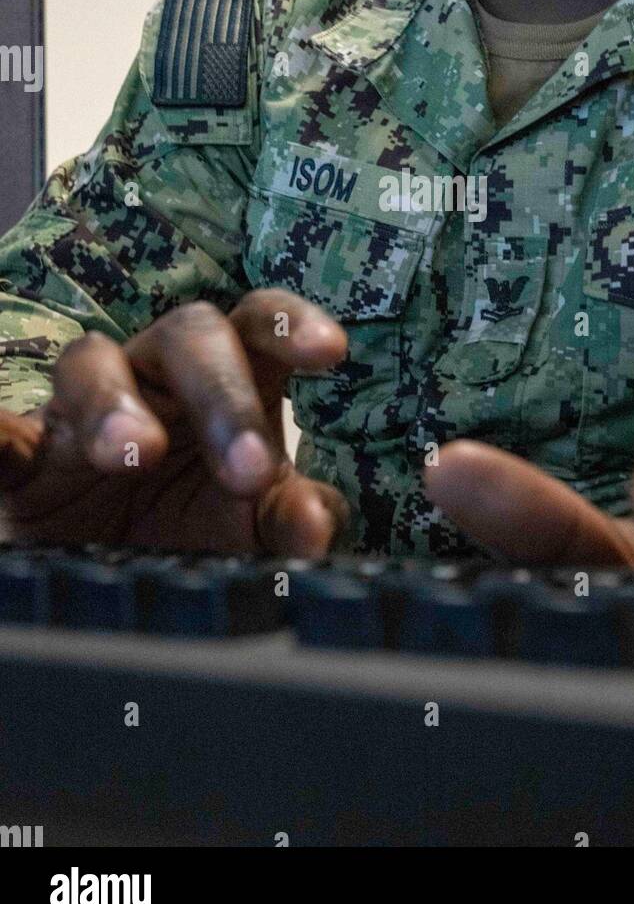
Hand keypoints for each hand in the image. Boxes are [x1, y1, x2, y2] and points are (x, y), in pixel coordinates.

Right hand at [0, 290, 348, 556]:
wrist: (110, 579)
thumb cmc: (192, 529)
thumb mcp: (247, 530)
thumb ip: (285, 519)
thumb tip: (314, 519)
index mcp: (227, 380)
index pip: (260, 324)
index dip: (291, 325)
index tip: (331, 352)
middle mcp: (158, 376)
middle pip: (190, 336)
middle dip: (223, 395)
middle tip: (247, 471)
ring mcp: (86, 406)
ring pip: (92, 362)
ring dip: (114, 403)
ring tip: (136, 455)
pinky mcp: (27, 454)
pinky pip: (5, 432)